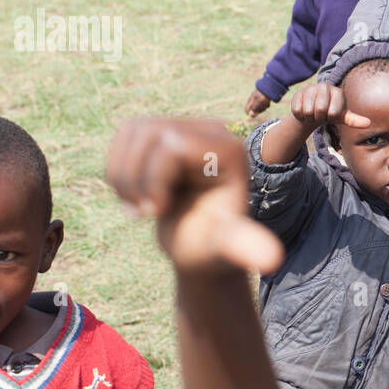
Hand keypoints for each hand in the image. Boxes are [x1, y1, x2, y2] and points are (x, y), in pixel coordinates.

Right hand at [106, 119, 283, 275]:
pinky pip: (124, 134)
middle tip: (147, 212)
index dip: (154, 181)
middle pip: (147, 134)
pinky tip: (136, 193)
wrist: (198, 247)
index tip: (158, 211)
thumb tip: (271, 261)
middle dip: (136, 180)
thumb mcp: (225, 248)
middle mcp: (211, 131)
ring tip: (142, 205)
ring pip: (130, 131)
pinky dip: (116, 168)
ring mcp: (185, 127)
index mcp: (229, 150)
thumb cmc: (211, 248)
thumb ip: (243, 247)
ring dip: (122, 176)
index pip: (171, 146)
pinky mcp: (163, 133)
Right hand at [245, 90, 271, 117]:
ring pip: (260, 108)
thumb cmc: (263, 96)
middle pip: (254, 110)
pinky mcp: (263, 99)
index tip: (254, 115)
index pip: (246, 109)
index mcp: (250, 101)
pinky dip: (266, 104)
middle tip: (263, 107)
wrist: (270, 88)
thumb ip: (254, 109)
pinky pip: (264, 105)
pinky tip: (268, 102)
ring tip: (266, 103)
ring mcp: (258, 100)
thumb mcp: (259, 102)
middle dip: (259, 110)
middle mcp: (253, 101)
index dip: (250, 113)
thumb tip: (250, 115)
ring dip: (263, 107)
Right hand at [288, 82, 370, 130]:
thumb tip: (368, 124)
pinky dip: (301, 115)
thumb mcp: (343, 117)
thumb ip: (354, 120)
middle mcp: (324, 86)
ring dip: (310, 117)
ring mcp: (310, 88)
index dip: (330, 117)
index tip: (331, 115)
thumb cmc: (331, 113)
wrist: (314, 112)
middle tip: (320, 115)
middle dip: (319, 117)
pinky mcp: (298, 93)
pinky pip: (298, 109)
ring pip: (308, 110)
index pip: (333, 112)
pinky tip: (304, 111)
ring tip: (313, 113)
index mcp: (338, 92)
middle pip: (319, 109)